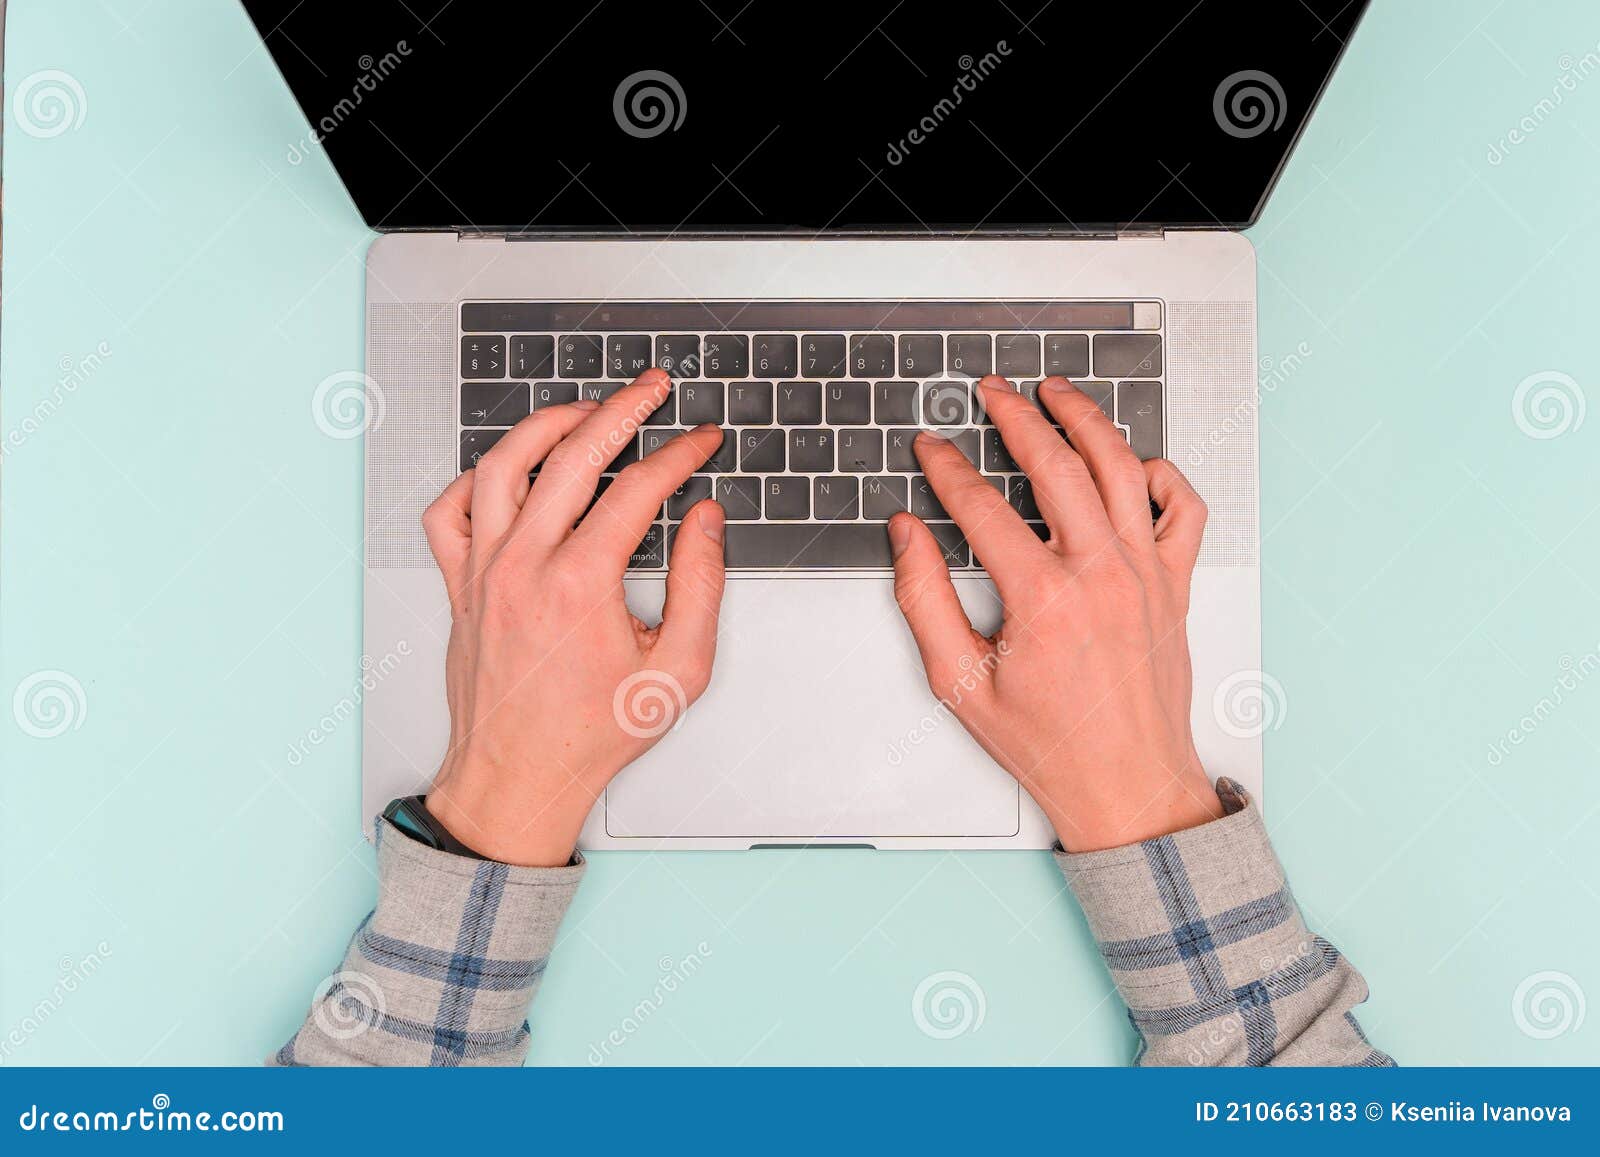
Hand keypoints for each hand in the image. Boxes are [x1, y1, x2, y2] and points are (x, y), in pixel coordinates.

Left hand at [419, 369, 726, 866]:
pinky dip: (477, 479)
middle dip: (622, 409)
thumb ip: (702, 587)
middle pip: (573, 454)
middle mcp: (525, 566)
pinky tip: (510, 470)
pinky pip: (449, 511)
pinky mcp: (459, 585)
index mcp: (582, 585)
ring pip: (503, 466)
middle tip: (652, 388)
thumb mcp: (678, 671)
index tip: (701, 440)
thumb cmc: (590, 735)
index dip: (680, 454)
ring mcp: (483, 572)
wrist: (518, 777)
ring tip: (586, 410)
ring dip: (548, 425)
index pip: (638, 488)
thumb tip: (705, 522)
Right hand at [887, 375, 1220, 852]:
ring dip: (1086, 420)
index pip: (981, 505)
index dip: (947, 467)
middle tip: (991, 392)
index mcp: (1043, 598)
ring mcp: (1146, 575)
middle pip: (1055, 464)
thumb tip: (906, 537)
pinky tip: (1132, 463)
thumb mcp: (959, 683)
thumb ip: (924, 601)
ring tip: (1057, 392)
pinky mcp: (1175, 585)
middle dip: (1015, 416)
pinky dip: (1160, 475)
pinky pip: (1182, 509)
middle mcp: (1101, 575)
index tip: (930, 447)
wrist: (1127, 787)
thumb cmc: (1050, 745)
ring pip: (1120, 468)